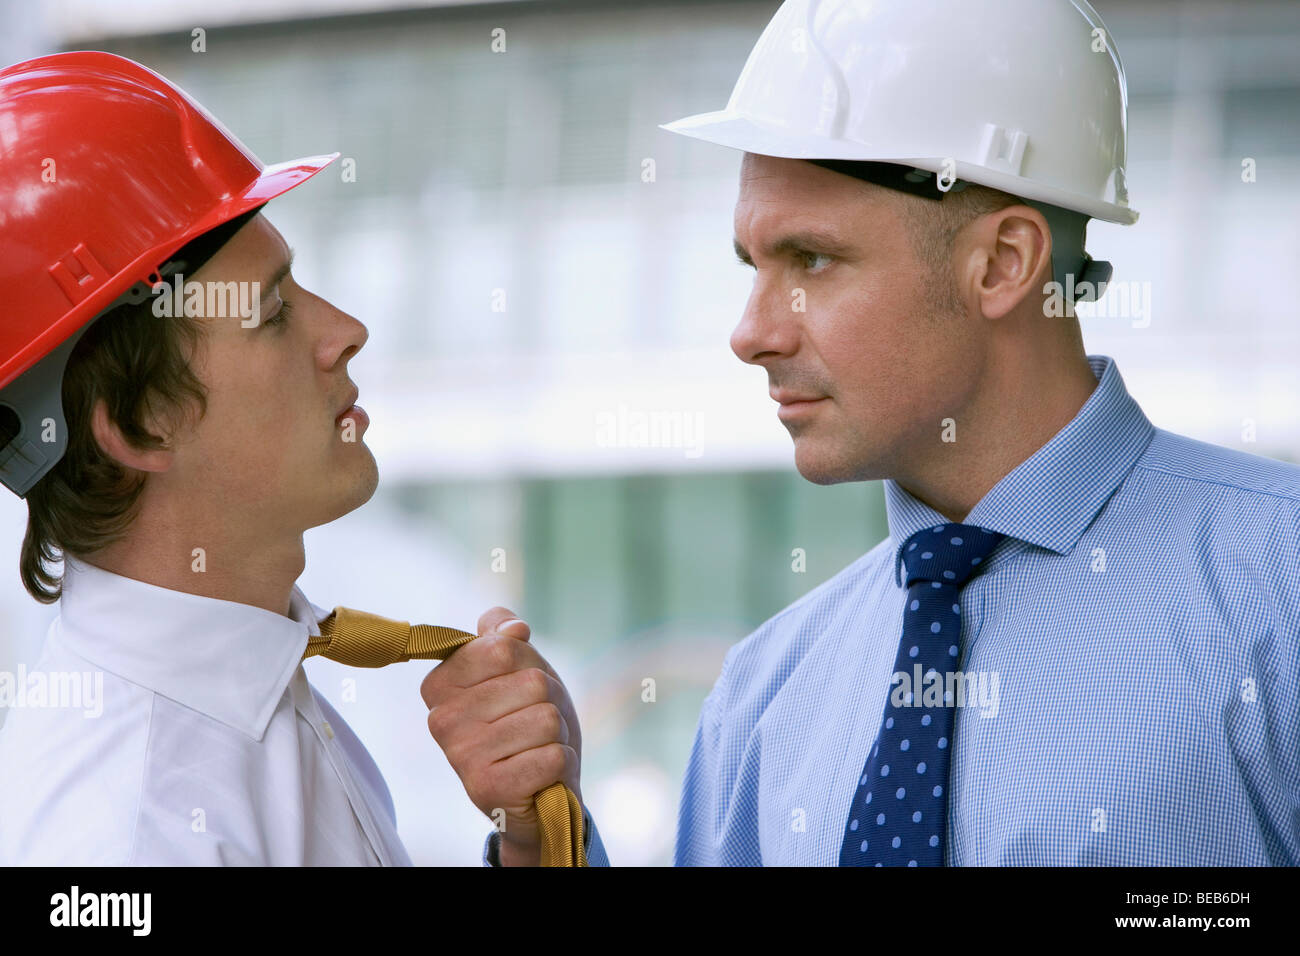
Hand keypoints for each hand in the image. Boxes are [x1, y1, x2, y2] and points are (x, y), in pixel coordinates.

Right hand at [419, 606, 582, 865]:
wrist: (536, 788)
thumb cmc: (524, 718)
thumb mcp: (516, 666)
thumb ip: (502, 634)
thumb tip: (515, 628)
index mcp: (439, 684)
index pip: (501, 647)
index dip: (527, 663)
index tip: (516, 687)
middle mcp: (441, 720)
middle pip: (532, 682)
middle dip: (549, 701)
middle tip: (533, 724)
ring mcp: (461, 756)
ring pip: (547, 719)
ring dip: (558, 734)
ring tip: (537, 747)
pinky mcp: (489, 790)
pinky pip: (554, 756)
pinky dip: (562, 762)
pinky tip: (542, 774)